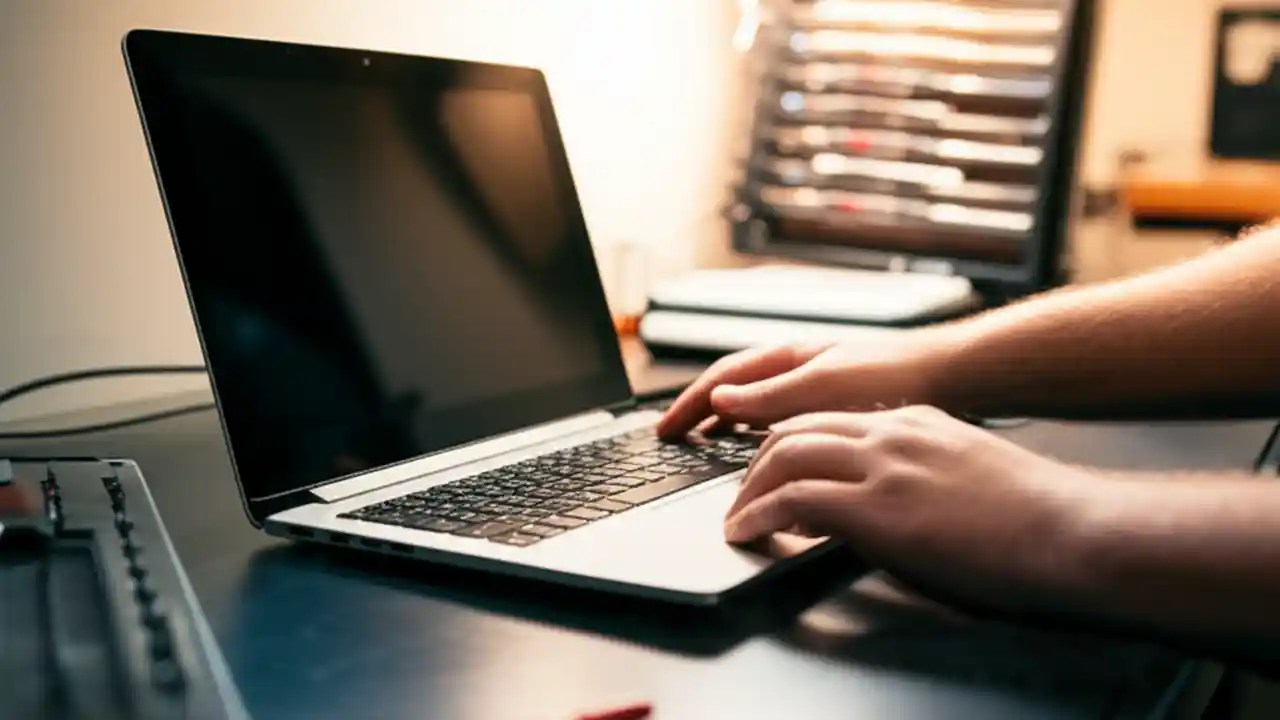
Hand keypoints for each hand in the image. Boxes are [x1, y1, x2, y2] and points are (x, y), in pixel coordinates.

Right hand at [655, 330, 955, 440]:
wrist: (955, 378)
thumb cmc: (896, 376)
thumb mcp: (825, 388)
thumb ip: (772, 396)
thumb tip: (719, 399)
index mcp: (791, 359)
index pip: (721, 378)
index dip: (688, 404)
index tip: (663, 432)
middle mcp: (801, 370)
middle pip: (734, 390)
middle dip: (700, 413)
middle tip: (673, 440)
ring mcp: (820, 389)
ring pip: (758, 407)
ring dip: (727, 425)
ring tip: (707, 448)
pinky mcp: (841, 410)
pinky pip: (784, 422)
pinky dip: (760, 436)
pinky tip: (766, 456)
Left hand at [723, 406, 1093, 614]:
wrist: (1075, 533)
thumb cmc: (1042, 522)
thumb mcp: (972, 479)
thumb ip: (926, 479)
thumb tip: (902, 509)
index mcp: (918, 423)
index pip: (832, 421)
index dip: (793, 447)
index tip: (777, 474)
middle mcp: (894, 432)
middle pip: (797, 430)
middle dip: (759, 464)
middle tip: (744, 497)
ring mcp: (883, 465)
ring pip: (784, 455)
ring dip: (750, 490)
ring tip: (737, 520)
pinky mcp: (876, 505)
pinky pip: (792, 499)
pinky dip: (758, 515)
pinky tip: (748, 534)